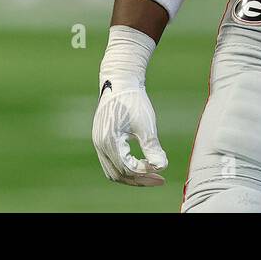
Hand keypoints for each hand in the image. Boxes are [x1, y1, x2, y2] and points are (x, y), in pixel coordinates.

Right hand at [92, 25, 167, 185]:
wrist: (120, 79)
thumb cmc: (134, 99)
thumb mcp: (146, 123)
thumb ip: (152, 147)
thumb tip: (162, 167)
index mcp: (109, 141)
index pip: (127, 168)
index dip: (145, 173)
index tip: (161, 172)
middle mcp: (100, 144)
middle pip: (118, 174)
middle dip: (139, 179)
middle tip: (159, 180)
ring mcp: (98, 142)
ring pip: (113, 170)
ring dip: (132, 175)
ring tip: (151, 174)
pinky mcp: (101, 138)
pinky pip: (111, 161)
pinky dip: (125, 166)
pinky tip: (141, 162)